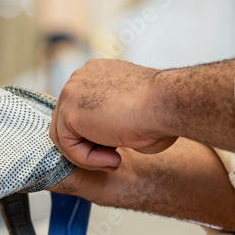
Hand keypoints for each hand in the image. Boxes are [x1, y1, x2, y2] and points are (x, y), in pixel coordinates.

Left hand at [50, 59, 174, 170]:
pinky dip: (88, 160)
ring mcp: (71, 92)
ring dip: (88, 157)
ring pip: (65, 137)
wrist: (168, 104)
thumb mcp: (133, 112)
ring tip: (115, 161)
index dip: (94, 135)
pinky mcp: (69, 111)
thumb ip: (111, 120)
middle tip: (114, 158)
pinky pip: (68, 146)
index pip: (80, 109)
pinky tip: (114, 159)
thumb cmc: (163, 111)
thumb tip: (103, 140)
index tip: (117, 148)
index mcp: (97, 73)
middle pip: (68, 122)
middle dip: (88, 147)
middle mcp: (80, 78)